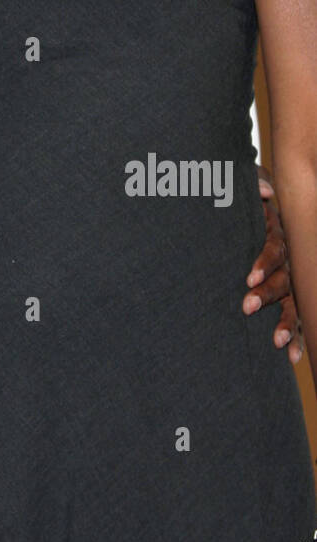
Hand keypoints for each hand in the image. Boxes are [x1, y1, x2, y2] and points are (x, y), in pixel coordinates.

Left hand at [242, 166, 302, 363]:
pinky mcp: (290, 293)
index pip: (276, 248)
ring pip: (293, 301)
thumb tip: (266, 193)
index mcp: (280, 231)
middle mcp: (290, 257)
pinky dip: (294, 335)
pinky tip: (291, 356)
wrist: (257, 205)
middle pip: (284, 278)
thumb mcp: (249, 185)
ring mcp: (292, 277)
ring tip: (277, 342)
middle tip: (246, 306)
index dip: (264, 261)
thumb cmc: (251, 198)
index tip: (249, 277)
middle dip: (267, 294)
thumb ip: (256, 185)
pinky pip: (296, 316)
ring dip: (285, 322)